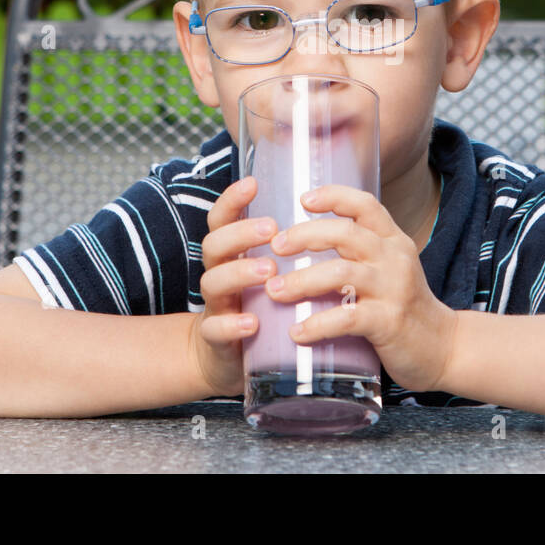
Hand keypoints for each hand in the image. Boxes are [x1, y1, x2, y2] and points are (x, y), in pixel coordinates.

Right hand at [189, 175, 279, 397]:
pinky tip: (252, 323)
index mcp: (233, 256)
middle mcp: (219, 275)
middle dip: (241, 233)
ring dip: (240, 274)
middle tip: (271, 229)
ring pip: (213, 283)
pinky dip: (232, 325)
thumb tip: (331, 212)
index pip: (224, 220)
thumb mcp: (271, 274)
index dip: (232, 199)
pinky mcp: (216, 340)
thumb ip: (289, 248)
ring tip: (269, 270)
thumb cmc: (260, 307)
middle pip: (214, 245)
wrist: (228, 361)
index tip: (253, 182)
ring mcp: (216, 307)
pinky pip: (215, 330)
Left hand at [264, 184, 458, 393]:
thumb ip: (359, 254)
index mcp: (393, 241)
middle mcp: (395, 259)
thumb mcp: (390, 269)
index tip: (304, 199)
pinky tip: (297, 331)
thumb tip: (303, 244)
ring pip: (341, 273)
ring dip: (301, 281)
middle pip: (346, 233)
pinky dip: (317, 324)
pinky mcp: (389, 322)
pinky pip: (347, 317)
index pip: (365, 205)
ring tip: (274, 291)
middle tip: (275, 246)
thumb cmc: (405, 307)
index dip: (334, 196)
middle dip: (305, 235)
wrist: (445, 347)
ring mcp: (394, 289)